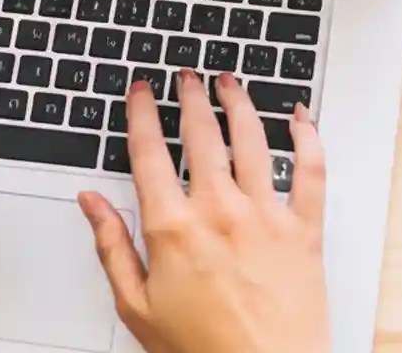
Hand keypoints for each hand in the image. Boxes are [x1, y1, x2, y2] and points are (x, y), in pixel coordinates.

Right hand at [80, 71, 329, 352]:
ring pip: (252, 139)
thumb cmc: (202, 351)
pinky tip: (299, 115)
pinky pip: (310, 170)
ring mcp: (265, 216)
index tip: (141, 91)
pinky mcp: (304, 229)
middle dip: (191, 96)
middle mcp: (220, 212)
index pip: (150, 152)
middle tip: (186, 76)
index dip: (141, 114)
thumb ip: (111, 247)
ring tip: (230, 80)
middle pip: (202, 134)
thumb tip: (90, 203)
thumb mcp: (136, 305)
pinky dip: (307, 137)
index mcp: (173, 229)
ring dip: (239, 102)